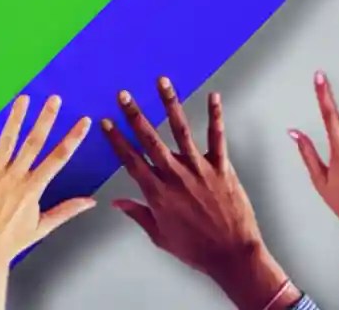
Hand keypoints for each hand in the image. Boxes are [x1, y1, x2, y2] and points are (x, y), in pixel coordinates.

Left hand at [0, 95, 93, 309]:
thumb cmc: (12, 243)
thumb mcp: (43, 226)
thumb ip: (67, 210)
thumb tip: (91, 202)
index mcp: (32, 189)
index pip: (58, 158)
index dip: (72, 138)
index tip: (83, 121)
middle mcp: (14, 180)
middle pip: (33, 143)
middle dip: (45, 119)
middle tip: (54, 99)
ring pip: (6, 143)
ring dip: (15, 119)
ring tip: (23, 99)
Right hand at [102, 78, 298, 309]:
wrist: (231, 255)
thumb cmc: (196, 250)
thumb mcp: (160, 236)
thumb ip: (138, 214)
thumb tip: (116, 203)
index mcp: (157, 194)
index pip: (131, 160)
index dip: (117, 140)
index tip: (106, 122)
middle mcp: (174, 177)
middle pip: (149, 140)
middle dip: (134, 115)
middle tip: (123, 95)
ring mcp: (198, 170)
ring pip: (180, 130)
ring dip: (170, 103)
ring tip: (162, 82)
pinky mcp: (221, 168)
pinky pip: (217, 137)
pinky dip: (215, 115)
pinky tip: (214, 96)